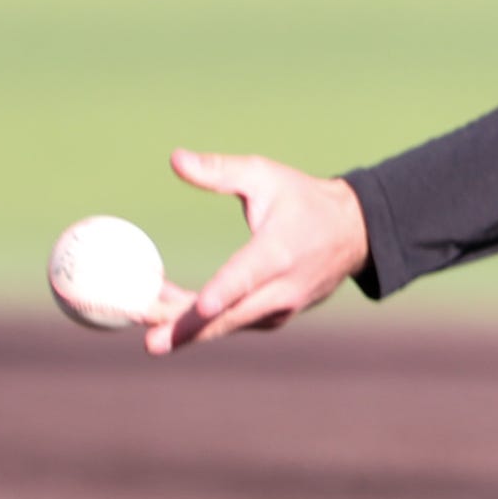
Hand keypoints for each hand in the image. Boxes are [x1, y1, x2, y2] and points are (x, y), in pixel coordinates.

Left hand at [142, 149, 369, 355]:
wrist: (354, 233)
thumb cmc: (302, 199)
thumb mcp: (265, 175)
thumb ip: (220, 170)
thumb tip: (175, 160)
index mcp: (281, 249)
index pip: (249, 274)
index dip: (224, 292)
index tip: (202, 306)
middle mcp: (284, 287)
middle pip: (232, 315)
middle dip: (188, 327)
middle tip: (149, 338)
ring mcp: (281, 309)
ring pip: (229, 325)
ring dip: (187, 326)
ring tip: (144, 320)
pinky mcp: (275, 319)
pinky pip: (235, 324)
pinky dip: (204, 324)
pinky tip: (169, 315)